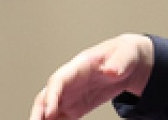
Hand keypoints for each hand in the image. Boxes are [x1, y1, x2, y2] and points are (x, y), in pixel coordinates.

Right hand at [29, 33, 154, 119]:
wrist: (129, 63)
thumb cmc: (124, 53)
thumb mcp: (127, 54)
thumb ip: (119, 63)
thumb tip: (112, 71)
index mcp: (79, 66)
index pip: (58, 80)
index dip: (51, 96)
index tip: (50, 112)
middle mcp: (70, 81)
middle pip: (46, 97)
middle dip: (38, 112)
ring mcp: (71, 95)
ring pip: (49, 110)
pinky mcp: (76, 107)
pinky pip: (61, 118)